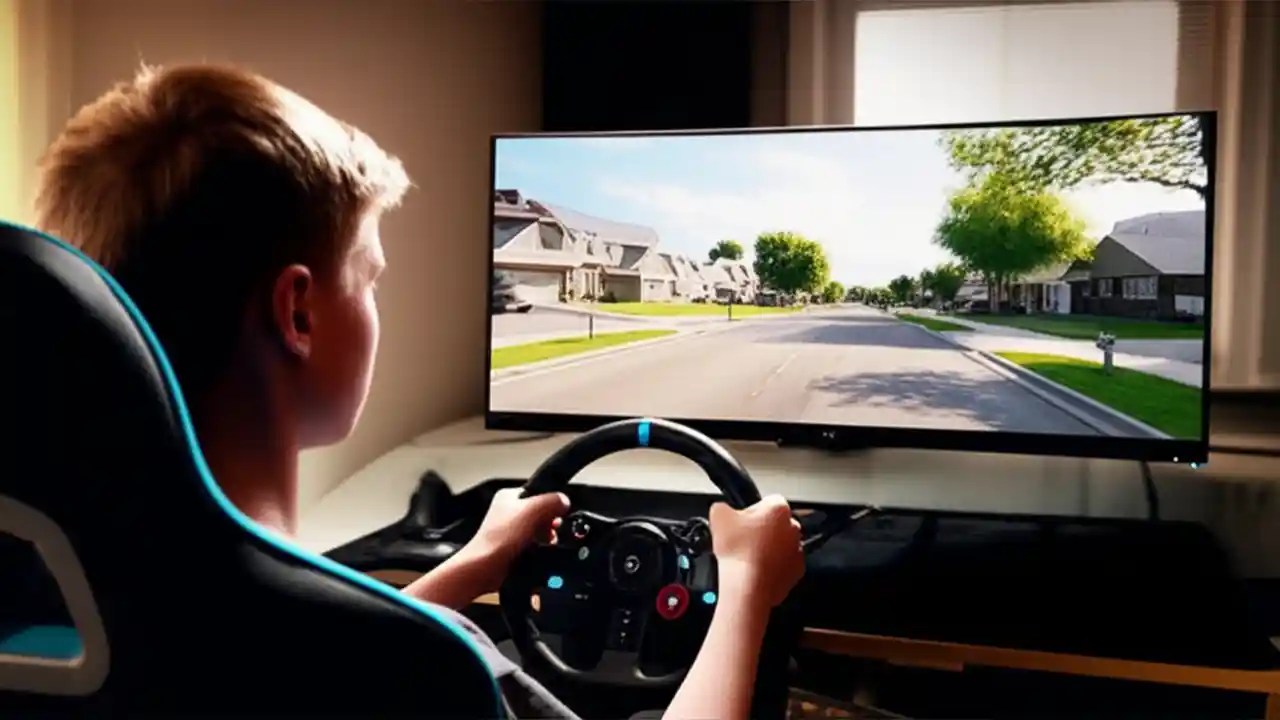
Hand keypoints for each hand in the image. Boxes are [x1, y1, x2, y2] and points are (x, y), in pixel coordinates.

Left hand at [457, 488, 569, 592]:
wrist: (485, 568)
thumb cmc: (500, 537)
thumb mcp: (533, 509)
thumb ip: (552, 500)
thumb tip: (564, 501)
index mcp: (510, 495)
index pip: (539, 492)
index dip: (551, 503)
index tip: (558, 513)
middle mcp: (508, 512)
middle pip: (541, 513)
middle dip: (550, 523)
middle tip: (552, 529)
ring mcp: (509, 531)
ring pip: (538, 530)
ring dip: (546, 537)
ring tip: (545, 542)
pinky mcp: (512, 548)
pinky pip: (533, 545)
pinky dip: (539, 549)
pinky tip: (538, 552)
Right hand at [708, 494, 803, 610]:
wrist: (747, 587)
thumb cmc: (738, 552)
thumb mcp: (718, 517)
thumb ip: (722, 507)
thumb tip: (722, 510)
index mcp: (778, 508)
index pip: (767, 501)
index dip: (751, 511)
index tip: (741, 521)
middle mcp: (793, 527)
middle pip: (776, 523)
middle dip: (761, 530)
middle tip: (742, 540)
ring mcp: (797, 550)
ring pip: (780, 544)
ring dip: (767, 549)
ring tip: (747, 557)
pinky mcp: (796, 571)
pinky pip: (783, 564)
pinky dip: (772, 567)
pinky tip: (755, 570)